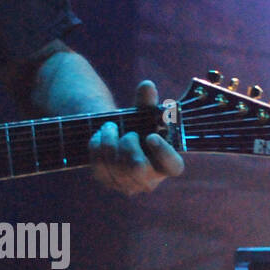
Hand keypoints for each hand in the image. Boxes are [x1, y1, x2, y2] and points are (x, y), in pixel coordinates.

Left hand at [88, 80, 183, 195]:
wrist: (116, 136)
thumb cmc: (138, 125)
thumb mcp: (144, 113)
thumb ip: (147, 102)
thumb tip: (147, 85)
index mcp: (168, 164)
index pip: (173, 166)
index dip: (163, 153)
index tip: (151, 135)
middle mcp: (150, 179)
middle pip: (137, 167)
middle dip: (127, 144)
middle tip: (127, 132)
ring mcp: (128, 184)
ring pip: (115, 166)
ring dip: (109, 140)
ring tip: (109, 127)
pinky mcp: (108, 181)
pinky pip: (99, 165)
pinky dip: (97, 146)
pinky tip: (100, 136)